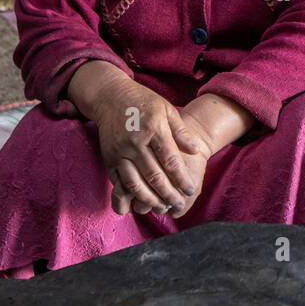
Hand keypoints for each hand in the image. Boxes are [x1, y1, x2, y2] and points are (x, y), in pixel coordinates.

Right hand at [84, 76, 204, 215]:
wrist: (111, 96)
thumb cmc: (144, 102)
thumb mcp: (166, 109)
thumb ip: (181, 131)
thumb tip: (195, 150)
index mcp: (154, 129)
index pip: (170, 159)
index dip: (181, 178)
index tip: (191, 189)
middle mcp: (135, 142)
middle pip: (153, 176)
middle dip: (168, 194)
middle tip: (179, 205)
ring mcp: (120, 152)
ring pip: (134, 183)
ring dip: (149, 200)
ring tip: (162, 208)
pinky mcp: (108, 159)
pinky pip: (117, 182)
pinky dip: (126, 197)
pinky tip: (135, 207)